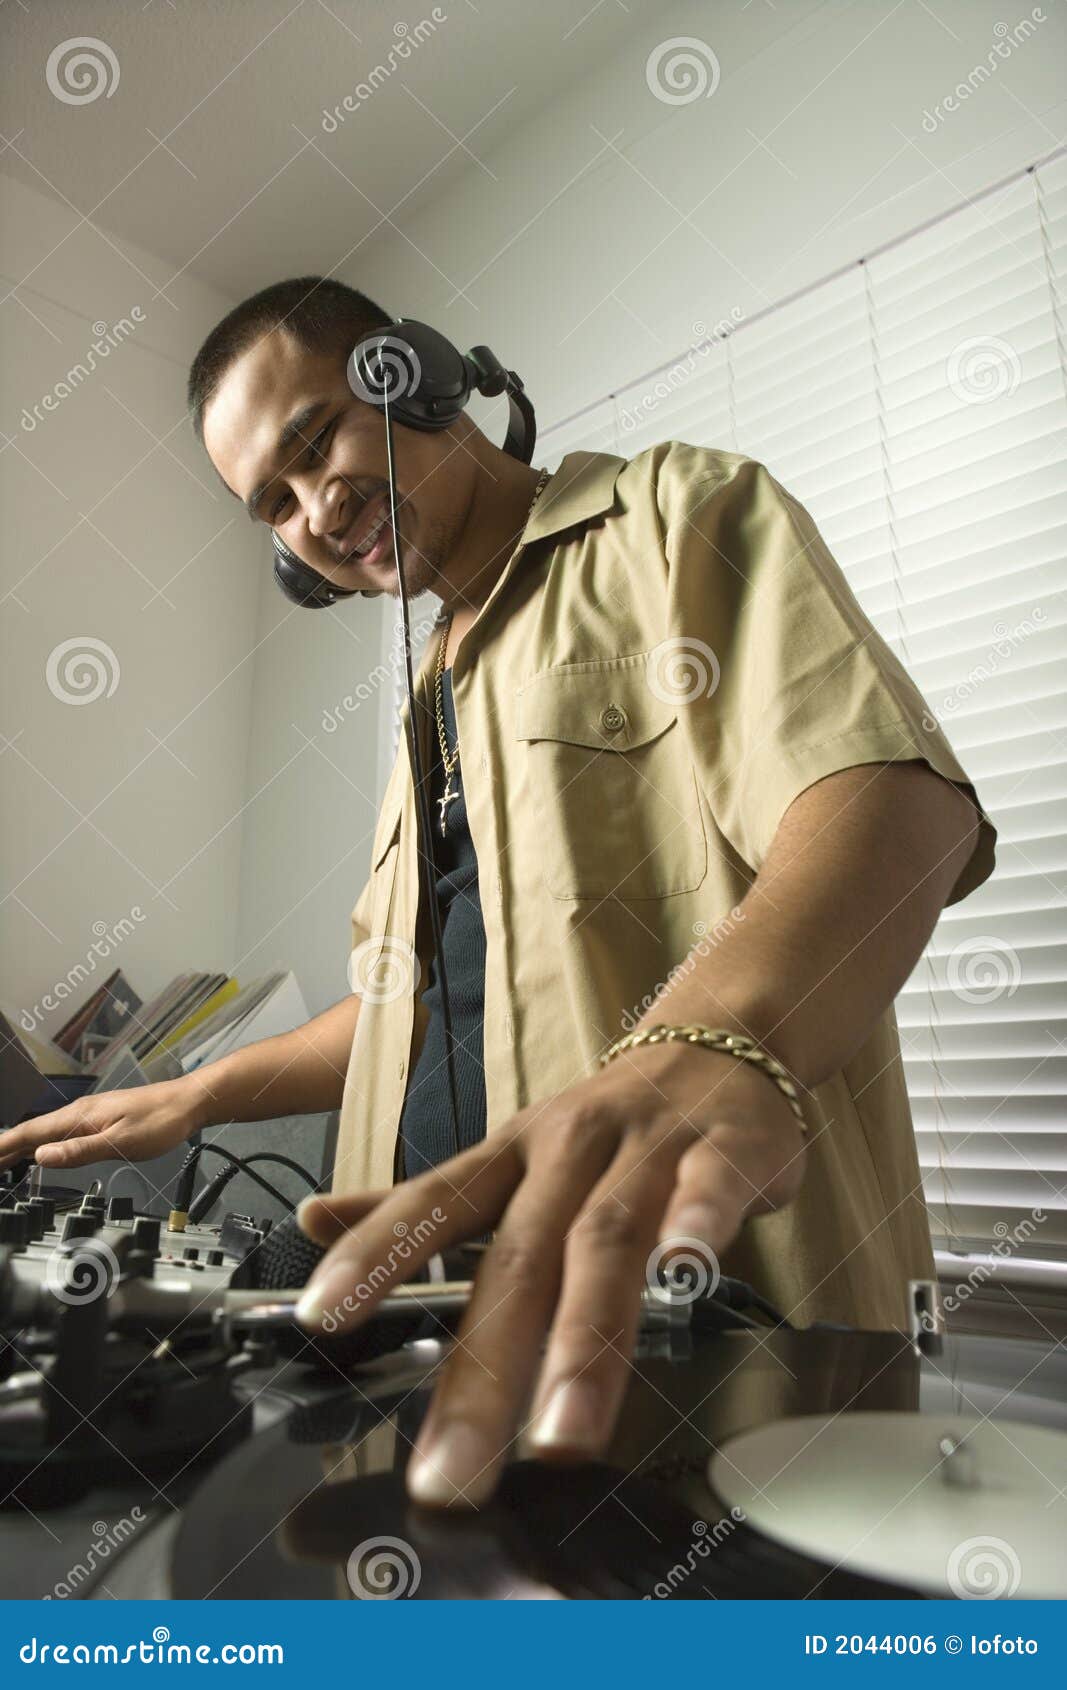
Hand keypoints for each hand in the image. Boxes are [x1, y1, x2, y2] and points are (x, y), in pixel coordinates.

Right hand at [0, 1075, 210, 1172]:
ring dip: (21, 1146)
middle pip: (33, 1132)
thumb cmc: (161, 1121)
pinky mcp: (100, 1121)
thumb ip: (80, 1151)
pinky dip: (42, 1143)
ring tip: (2, 1161)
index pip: (30, 1132)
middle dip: (6, 1148)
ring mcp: (89, 1116)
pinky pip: (61, 1133)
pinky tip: (40, 1151)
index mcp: (79, 1117)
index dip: (4, 1146)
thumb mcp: (120, 1142)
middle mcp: (79, 1113)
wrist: (188, 1103)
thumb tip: (41, 1156)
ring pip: (45, 1132)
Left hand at [294, 1039, 806, 1507]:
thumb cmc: (605, 1126)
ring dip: (582, 1344)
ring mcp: (646, 1148)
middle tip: (449, 1473)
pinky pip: (709, 1188)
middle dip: (481, 1373)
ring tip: (560, 1437)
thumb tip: (311, 1219)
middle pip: (518, 1259)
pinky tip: (683, 1280)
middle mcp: (567, 1150)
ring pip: (606, 1243)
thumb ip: (418, 1203)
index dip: (374, 1253)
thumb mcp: (507, 1154)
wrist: (720, 1045)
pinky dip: (694, 1230)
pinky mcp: (725, 1148)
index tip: (318, 1319)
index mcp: (509, 1156)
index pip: (430, 1203)